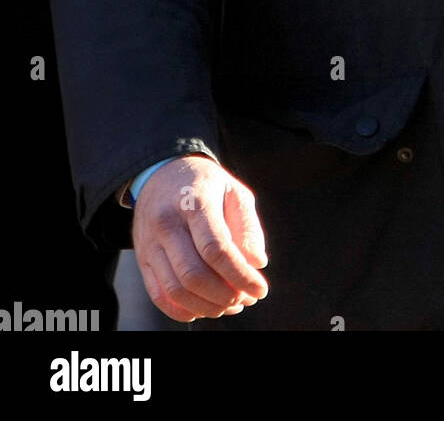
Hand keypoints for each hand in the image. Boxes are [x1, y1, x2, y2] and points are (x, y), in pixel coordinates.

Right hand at [132, 154, 268, 321]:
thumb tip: (256, 263)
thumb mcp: (234, 191)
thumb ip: (247, 226)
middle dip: (224, 295)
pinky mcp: (142, 258)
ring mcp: (150, 242)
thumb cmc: (206, 185)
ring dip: (207, 306)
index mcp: (194, 201)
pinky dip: (182, 310)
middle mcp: (166, 223)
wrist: (163, 173)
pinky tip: (204, 309)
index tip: (260, 289)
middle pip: (194, 274)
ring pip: (176, 290)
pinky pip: (159, 295)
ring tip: (230, 305)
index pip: (216, 249)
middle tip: (245, 300)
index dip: (240, 275)